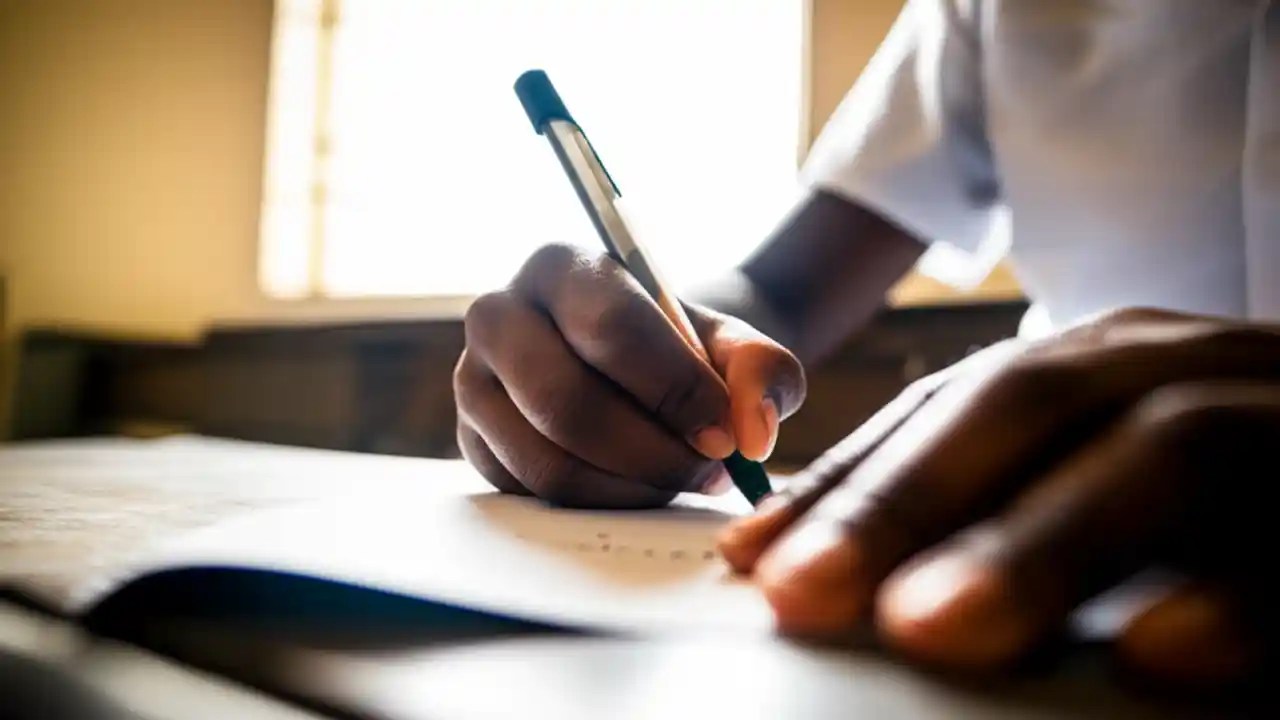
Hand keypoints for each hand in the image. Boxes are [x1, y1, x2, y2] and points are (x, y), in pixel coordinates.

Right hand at [454, 243, 805, 508]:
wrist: (629, 366)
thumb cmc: (678, 349)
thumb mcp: (731, 344)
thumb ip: (761, 371)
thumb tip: (750, 432)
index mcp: (561, 267)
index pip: (610, 329)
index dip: (675, 390)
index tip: (725, 435)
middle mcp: (498, 316)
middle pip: (566, 403)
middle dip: (653, 454)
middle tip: (709, 471)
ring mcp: (471, 382)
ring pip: (548, 461)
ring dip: (631, 487)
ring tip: (680, 477)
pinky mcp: (472, 441)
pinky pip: (533, 494)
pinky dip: (600, 502)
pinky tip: (638, 484)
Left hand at [719, 308, 1279, 687]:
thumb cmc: (1237, 497)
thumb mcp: (1093, 477)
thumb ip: (978, 500)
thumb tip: (794, 556)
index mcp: (1114, 362)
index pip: (959, 409)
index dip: (853, 482)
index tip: (754, 566)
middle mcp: (1194, 368)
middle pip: (1035, 411)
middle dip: (909, 503)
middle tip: (805, 597)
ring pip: (1169, 457)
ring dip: (1044, 545)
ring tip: (934, 629)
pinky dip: (1248, 601)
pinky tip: (1163, 657)